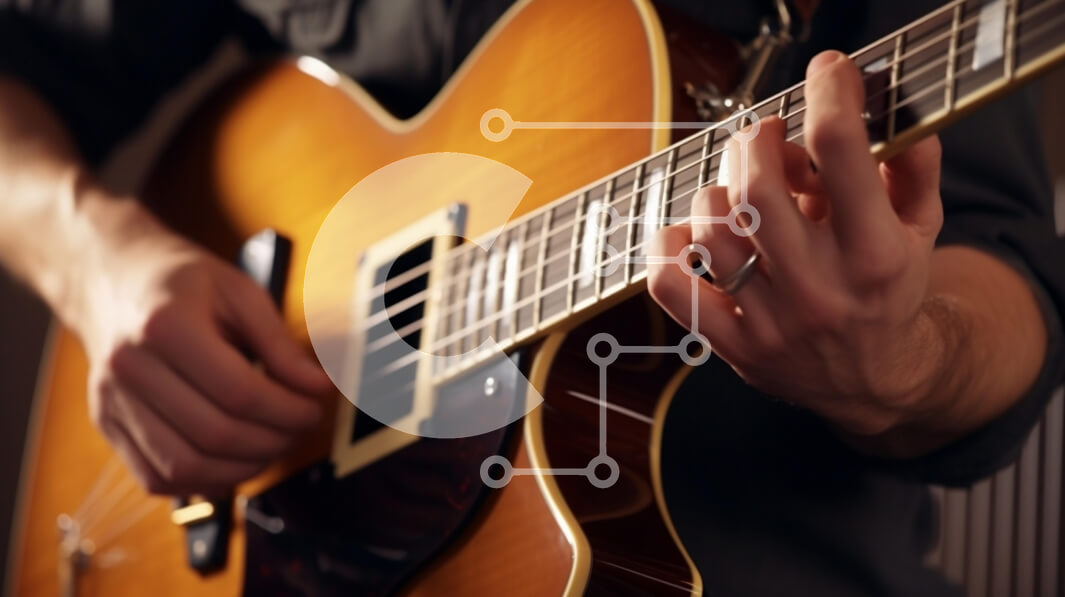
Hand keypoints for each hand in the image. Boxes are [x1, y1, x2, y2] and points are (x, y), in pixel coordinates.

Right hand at [74, 200, 331, 494]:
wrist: (111, 279)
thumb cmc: (183, 283)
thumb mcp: (240, 293)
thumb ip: (279, 343)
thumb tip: (318, 388)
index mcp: (165, 325)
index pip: (238, 392)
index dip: (288, 410)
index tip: (315, 408)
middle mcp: (129, 368)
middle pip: (213, 434)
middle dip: (272, 442)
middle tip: (299, 428)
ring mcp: (111, 402)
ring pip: (183, 467)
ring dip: (241, 469)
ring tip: (272, 446)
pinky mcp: (107, 426)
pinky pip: (157, 477)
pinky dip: (203, 480)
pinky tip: (234, 460)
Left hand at [648, 50, 948, 437]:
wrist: (876, 381)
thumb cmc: (889, 291)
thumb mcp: (921, 230)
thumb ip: (914, 167)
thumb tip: (890, 108)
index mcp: (875, 254)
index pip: (840, 151)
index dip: (828, 93)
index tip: (827, 74)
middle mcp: (820, 289)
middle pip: (757, 187)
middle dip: (755, 141)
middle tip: (764, 138)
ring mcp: (771, 321)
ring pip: (710, 230)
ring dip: (716, 193)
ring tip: (738, 195)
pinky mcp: (732, 345)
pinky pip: (671, 287)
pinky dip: (668, 248)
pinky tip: (692, 236)